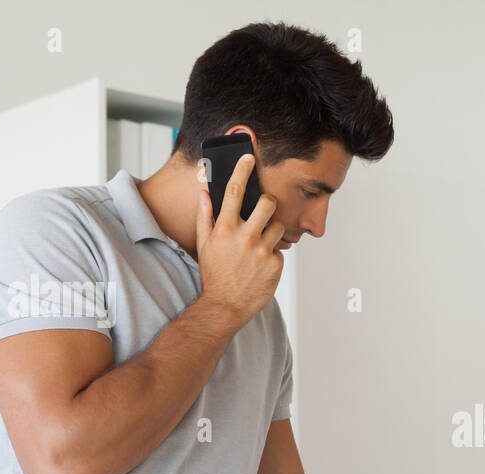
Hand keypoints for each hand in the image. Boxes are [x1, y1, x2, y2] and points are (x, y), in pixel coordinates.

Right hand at [194, 154, 285, 328]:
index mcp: (224, 229)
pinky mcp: (275, 265)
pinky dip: (272, 254)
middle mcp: (244, 237)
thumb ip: (205, 215)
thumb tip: (204, 191)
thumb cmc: (214, 274)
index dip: (242, 170)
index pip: (235, 191)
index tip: (249, 157)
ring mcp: (261, 251)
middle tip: (263, 211)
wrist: (225, 306)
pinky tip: (260, 265)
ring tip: (259, 244)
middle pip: (268, 203)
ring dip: (272, 231)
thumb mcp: (204, 243)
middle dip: (268, 203)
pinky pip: (279, 250)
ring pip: (279, 226)